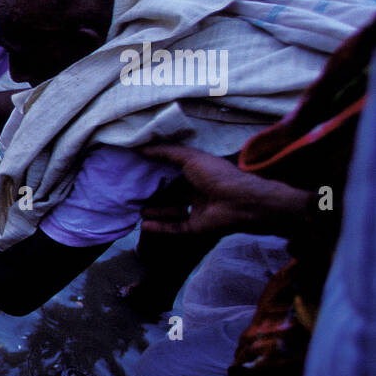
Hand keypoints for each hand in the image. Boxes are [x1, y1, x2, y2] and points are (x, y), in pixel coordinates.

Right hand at [138, 143, 312, 236]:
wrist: (240, 202)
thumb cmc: (217, 175)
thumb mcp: (191, 157)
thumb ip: (166, 152)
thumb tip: (140, 148)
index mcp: (200, 174)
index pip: (176, 173)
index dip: (160, 172)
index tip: (140, 170)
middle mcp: (199, 192)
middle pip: (173, 194)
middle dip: (156, 195)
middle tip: (135, 193)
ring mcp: (198, 211)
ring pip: (173, 212)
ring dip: (156, 212)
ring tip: (137, 211)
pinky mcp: (197, 227)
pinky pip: (176, 228)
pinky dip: (160, 227)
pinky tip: (144, 226)